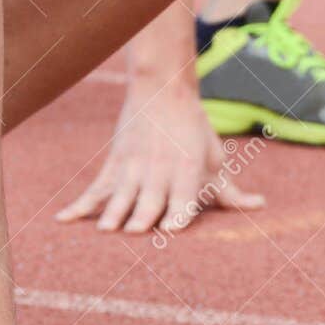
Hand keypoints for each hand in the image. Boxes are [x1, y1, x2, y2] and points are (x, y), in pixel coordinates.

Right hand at [56, 79, 263, 233]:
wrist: (163, 91)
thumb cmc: (195, 132)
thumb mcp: (215, 160)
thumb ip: (230, 191)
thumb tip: (260, 205)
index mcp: (188, 169)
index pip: (183, 196)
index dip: (177, 212)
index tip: (170, 229)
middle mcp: (160, 169)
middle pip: (150, 197)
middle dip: (142, 215)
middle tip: (134, 233)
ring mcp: (134, 167)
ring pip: (121, 195)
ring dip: (113, 212)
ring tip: (105, 230)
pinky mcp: (114, 165)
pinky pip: (95, 189)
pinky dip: (79, 205)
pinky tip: (63, 219)